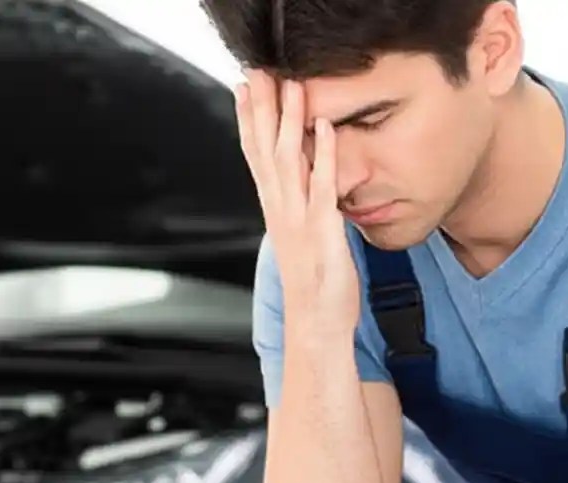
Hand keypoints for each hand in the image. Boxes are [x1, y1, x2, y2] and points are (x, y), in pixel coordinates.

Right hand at [238, 71, 358, 338]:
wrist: (314, 326)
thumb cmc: (315, 288)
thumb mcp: (303, 240)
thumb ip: (300, 210)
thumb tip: (304, 189)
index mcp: (275, 210)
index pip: (256, 156)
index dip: (249, 121)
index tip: (244, 88)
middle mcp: (280, 210)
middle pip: (264, 150)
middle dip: (260, 109)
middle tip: (255, 71)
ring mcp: (298, 218)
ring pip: (286, 160)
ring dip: (287, 120)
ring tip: (289, 85)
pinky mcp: (321, 229)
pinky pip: (320, 184)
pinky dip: (320, 154)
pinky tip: (323, 127)